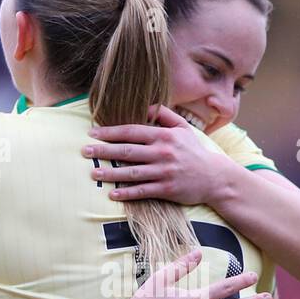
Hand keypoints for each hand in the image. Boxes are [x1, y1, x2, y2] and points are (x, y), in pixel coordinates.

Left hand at [83, 106, 235, 205]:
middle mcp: (162, 153)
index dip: (110, 131)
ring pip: (131, 172)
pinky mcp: (167, 190)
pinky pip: (142, 191)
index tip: (92, 133)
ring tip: (94, 173)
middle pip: (127, 151)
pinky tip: (113, 193)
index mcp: (164, 136)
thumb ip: (164, 115)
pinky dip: (127, 193)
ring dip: (110, 173)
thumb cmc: (195, 151)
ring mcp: (164, 172)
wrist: (215, 177)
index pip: (132, 131)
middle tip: (84, 151)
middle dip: (103, 150)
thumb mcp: (183, 128)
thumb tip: (145, 105)